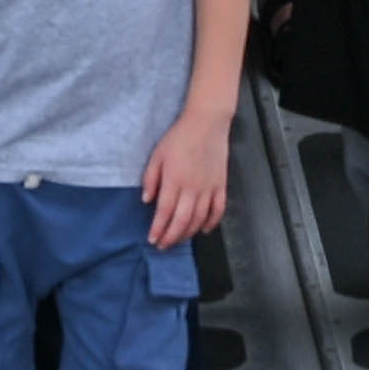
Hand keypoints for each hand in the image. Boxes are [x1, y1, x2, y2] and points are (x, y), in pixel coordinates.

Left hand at [138, 105, 230, 248]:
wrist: (207, 123)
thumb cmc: (178, 137)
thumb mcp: (157, 155)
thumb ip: (150, 178)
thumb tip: (146, 200)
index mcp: (174, 180)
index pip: (165, 211)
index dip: (158, 228)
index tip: (152, 239)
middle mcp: (192, 188)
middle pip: (182, 220)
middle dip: (171, 237)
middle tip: (163, 246)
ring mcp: (209, 188)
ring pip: (199, 219)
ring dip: (188, 233)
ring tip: (178, 240)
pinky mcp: (221, 185)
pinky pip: (218, 210)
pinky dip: (212, 223)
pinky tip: (203, 230)